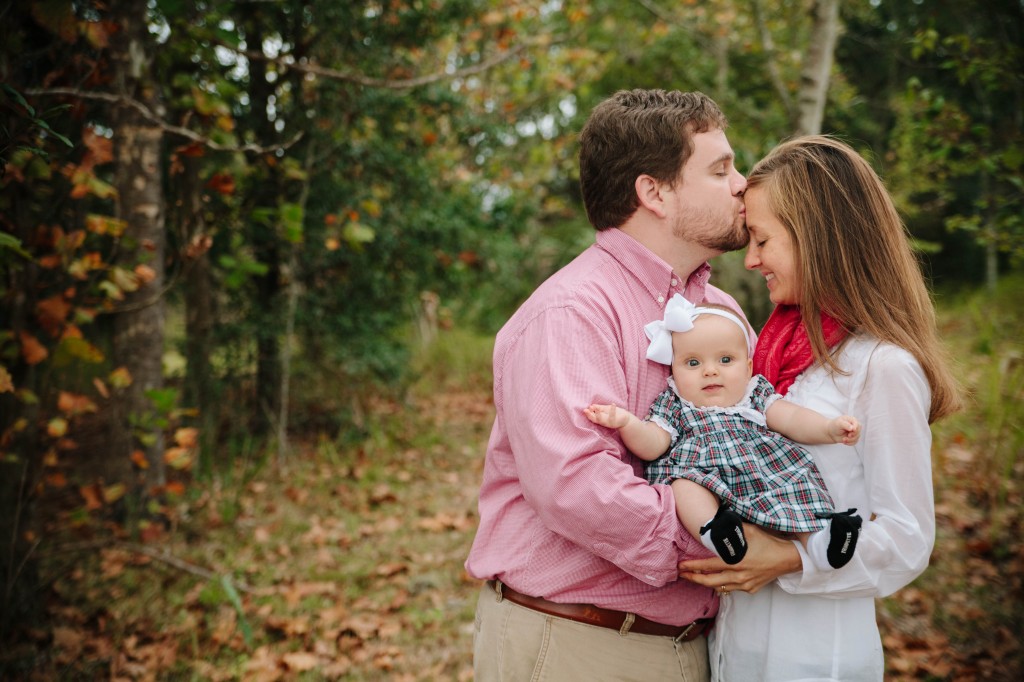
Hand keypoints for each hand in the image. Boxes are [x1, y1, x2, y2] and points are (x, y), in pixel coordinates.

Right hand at [583, 403, 629, 428]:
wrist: (626, 419)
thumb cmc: (615, 413)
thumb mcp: (606, 410)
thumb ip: (599, 408)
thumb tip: (591, 406)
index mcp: (600, 419)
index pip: (592, 417)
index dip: (588, 414)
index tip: (585, 409)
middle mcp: (603, 422)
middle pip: (595, 420)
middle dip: (590, 415)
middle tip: (586, 410)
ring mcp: (609, 423)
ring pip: (602, 420)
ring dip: (598, 414)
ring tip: (596, 408)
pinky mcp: (615, 422)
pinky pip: (613, 416)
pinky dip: (613, 410)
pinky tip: (613, 404)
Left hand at [678, 525, 801, 594]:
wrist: (787, 558)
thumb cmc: (767, 543)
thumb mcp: (748, 531)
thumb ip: (730, 530)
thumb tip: (715, 524)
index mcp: (735, 561)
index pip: (707, 566)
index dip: (692, 567)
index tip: (681, 566)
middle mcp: (738, 576)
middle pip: (709, 581)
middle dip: (693, 578)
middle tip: (682, 575)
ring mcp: (744, 585)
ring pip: (719, 587)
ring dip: (706, 582)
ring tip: (696, 576)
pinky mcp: (750, 589)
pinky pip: (730, 589)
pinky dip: (721, 584)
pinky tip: (717, 579)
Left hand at [829, 415, 860, 445]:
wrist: (831, 432)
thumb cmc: (835, 425)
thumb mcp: (839, 423)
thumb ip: (846, 425)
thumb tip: (852, 428)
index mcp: (852, 420)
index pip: (858, 424)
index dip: (856, 428)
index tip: (852, 430)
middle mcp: (855, 426)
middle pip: (858, 432)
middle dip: (853, 435)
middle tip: (848, 436)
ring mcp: (854, 432)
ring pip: (857, 438)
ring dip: (850, 440)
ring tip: (843, 439)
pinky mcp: (853, 438)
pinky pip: (855, 442)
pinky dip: (850, 443)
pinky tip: (845, 442)